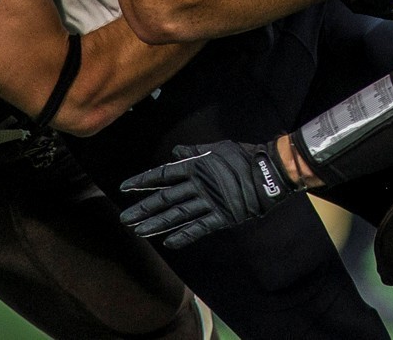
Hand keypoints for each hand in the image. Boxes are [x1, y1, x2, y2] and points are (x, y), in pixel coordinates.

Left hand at [119, 140, 295, 248]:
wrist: (268, 172)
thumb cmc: (243, 157)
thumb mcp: (217, 148)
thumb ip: (195, 152)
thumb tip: (177, 151)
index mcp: (195, 167)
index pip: (162, 174)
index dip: (142, 181)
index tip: (124, 187)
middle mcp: (197, 185)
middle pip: (164, 198)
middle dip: (143, 208)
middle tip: (124, 218)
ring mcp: (208, 202)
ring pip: (177, 215)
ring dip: (156, 224)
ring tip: (139, 232)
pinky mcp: (221, 216)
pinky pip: (199, 228)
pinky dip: (184, 236)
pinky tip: (168, 243)